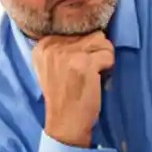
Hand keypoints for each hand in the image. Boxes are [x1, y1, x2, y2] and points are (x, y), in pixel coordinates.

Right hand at [32, 32, 114, 147]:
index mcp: (43, 45)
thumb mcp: (53, 66)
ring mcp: (67, 53)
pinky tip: (97, 80)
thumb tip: (90, 29)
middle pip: (90, 33)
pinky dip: (108, 67)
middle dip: (95, 52)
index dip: (84, 46)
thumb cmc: (64, 96)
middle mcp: (52, 46)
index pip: (75, 29)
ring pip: (101, 40)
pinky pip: (108, 54)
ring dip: (103, 58)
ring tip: (93, 74)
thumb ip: (63, 47)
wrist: (65, 123)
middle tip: (87, 72)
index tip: (77, 66)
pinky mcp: (83, 62)